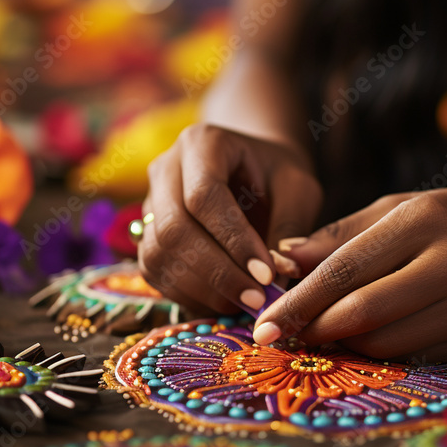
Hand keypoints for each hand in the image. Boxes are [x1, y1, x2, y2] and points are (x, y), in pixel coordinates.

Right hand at [138, 123, 321, 314]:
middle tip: (257, 299)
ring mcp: (149, 202)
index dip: (234, 241)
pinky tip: (224, 302)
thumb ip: (291, 227)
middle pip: (174, 228)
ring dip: (202, 289)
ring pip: (159, 255)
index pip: (205, 196)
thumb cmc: (279, 177)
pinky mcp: (148, 235)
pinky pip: (155, 272)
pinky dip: (188, 295)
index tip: (266, 275)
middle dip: (217, 272)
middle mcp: (165, 169)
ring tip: (245, 303)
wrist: (255, 172)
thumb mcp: (298, 190)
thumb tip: (279, 274)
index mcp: (202, 143)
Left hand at [251, 187, 446, 361]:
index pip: (346, 270)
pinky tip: (363, 336)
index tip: (264, 324)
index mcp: (424, 221)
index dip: (299, 301)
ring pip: (384, 343)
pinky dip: (377, 351)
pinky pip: (411, 356)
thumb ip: (341, 235)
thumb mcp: (401, 208)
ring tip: (323, 329)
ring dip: (343, 343)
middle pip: (362, 314)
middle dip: (313, 329)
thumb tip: (284, 262)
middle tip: (283, 333)